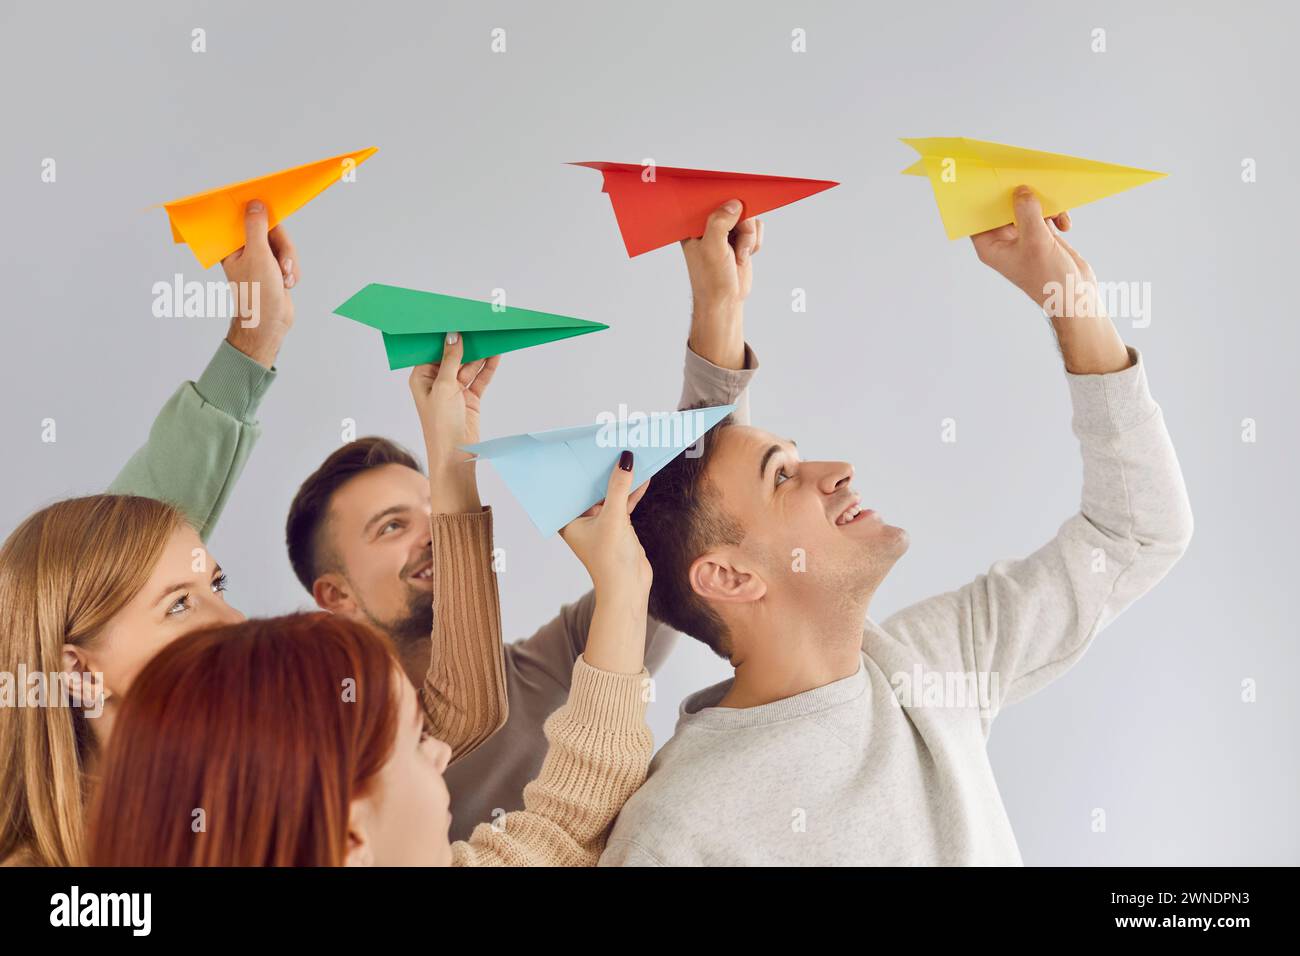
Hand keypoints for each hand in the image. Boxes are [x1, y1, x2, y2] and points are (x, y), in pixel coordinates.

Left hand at [221, 199, 298, 367]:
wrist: (270, 324)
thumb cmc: (257, 294)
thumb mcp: (258, 255)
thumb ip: (256, 228)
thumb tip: (256, 205)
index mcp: (231, 246)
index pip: (246, 219)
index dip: (259, 214)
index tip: (272, 209)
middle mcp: (243, 250)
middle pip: (271, 231)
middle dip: (283, 248)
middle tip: (283, 264)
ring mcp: (259, 259)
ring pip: (283, 245)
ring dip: (289, 261)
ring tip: (284, 278)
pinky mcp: (272, 268)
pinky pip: (288, 258)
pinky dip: (292, 271)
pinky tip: (286, 283)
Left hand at [408, 332, 499, 511]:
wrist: (456, 455)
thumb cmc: (440, 424)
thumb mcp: (444, 386)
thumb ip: (451, 360)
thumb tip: (454, 336)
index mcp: (422, 377)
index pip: (434, 350)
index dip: (444, 336)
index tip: (456, 319)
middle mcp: (437, 382)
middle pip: (454, 356)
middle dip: (466, 343)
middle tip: (478, 325)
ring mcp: (455, 390)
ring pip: (469, 365)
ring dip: (480, 353)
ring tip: (491, 335)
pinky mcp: (470, 398)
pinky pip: (480, 377)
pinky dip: (488, 367)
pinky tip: (496, 353)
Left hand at [559, 452, 651, 598]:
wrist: (629, 587)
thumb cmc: (611, 560)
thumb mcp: (614, 517)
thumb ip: (618, 487)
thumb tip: (625, 460)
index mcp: (569, 520)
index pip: (570, 488)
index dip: (578, 469)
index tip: (586, 449)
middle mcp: (582, 520)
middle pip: (591, 489)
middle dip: (602, 471)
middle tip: (609, 447)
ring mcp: (600, 523)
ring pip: (610, 495)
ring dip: (620, 480)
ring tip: (630, 457)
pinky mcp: (618, 526)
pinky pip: (623, 503)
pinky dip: (632, 492)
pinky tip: (643, 477)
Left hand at [681, 200, 761, 368]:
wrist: (726, 302)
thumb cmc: (712, 280)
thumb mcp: (712, 249)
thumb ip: (720, 223)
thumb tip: (734, 204)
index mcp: (693, 224)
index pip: (707, 199)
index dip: (722, 196)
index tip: (735, 198)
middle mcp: (708, 225)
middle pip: (733, 204)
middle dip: (741, 223)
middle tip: (738, 239)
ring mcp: (725, 232)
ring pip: (748, 216)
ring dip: (749, 236)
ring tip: (739, 255)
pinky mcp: (739, 239)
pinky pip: (755, 228)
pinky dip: (754, 242)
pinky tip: (744, 257)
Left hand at [970, 186, 1093, 317]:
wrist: (1076, 295)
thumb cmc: (1049, 278)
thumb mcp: (1036, 241)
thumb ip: (1027, 213)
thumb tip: (1021, 190)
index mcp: (991, 246)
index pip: (977, 217)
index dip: (981, 198)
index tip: (990, 179)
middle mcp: (1003, 241)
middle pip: (1003, 208)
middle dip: (1018, 195)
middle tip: (1030, 181)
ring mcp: (1022, 237)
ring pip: (1025, 208)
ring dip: (1043, 205)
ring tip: (1056, 213)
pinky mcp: (1041, 235)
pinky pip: (1043, 213)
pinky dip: (1055, 214)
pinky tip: (1065, 224)